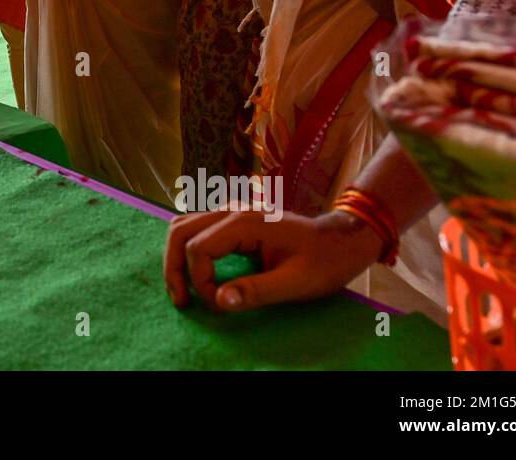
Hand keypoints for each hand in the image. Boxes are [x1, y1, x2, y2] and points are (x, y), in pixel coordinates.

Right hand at [163, 206, 384, 312]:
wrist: (341, 241)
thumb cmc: (323, 262)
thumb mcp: (295, 284)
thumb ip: (256, 291)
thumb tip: (218, 301)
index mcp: (244, 223)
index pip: (198, 248)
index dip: (199, 280)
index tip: (219, 304)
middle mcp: (232, 211)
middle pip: (180, 230)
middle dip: (174, 267)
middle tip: (181, 301)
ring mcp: (231, 212)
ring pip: (183, 225)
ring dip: (177, 257)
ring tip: (184, 289)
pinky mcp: (233, 220)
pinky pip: (197, 228)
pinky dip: (187, 250)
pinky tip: (197, 273)